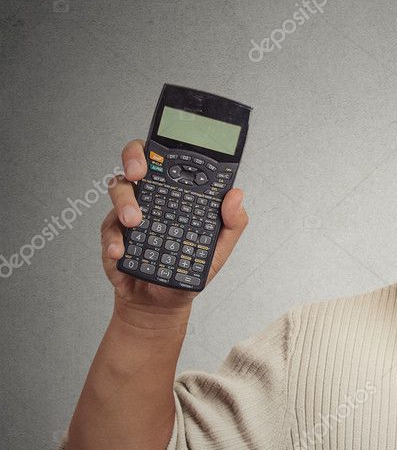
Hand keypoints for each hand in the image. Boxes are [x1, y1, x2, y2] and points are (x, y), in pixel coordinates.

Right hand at [101, 139, 248, 320]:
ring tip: (135, 221)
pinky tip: (121, 251)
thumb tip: (236, 195)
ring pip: (118, 188)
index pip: (171, 161)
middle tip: (140, 172)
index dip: (168, 146)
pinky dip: (114, 239)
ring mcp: (128, 213)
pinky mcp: (112, 234)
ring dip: (124, 201)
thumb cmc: (187, 269)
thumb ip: (232, 224)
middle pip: (135, 161)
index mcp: (177, 195)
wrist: (162, 303)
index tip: (171, 148)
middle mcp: (151, 197)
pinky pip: (107, 228)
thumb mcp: (218, 250)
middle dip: (134, 158)